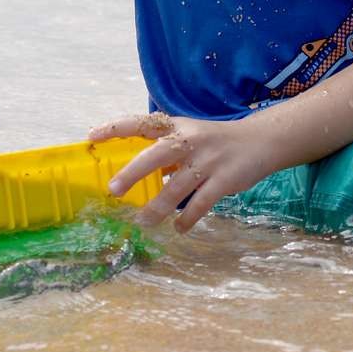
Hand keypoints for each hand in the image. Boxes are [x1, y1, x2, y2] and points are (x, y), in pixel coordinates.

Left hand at [92, 111, 269, 231]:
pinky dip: (187, 219)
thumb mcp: (191, 137)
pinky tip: (179, 228)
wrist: (261, 141)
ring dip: (158, 208)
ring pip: (177, 188)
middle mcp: (191, 141)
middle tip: (114, 190)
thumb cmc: (216, 142)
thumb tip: (132, 174)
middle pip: (158, 155)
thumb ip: (165, 152)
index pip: (142, 123)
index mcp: (178, 127)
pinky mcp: (225, 180)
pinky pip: (201, 204)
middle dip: (134, 172)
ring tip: (143, 222)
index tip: (91, 136)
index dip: (116, 128)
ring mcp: (209, 161)